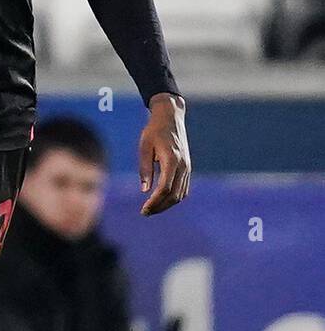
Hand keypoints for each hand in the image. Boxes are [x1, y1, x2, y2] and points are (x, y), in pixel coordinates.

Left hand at [139, 93, 190, 215]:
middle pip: (174, 195)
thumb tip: (144, 190)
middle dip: (160, 207)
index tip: (144, 210)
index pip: (165, 188)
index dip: (154, 202)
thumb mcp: (144, 147)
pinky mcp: (188, 168)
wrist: (170, 118)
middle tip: (145, 213)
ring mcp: (188, 167)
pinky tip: (161, 201)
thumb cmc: (154, 131)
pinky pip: (184, 188)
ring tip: (151, 209)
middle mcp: (183, 165)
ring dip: (167, 204)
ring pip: (181, 194)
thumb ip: (145, 169)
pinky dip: (174, 198)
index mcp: (172, 159)